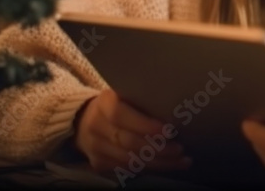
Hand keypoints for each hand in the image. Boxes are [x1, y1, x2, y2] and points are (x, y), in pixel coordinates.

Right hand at [74, 89, 190, 171]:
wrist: (83, 120)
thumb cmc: (117, 104)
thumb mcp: (125, 94)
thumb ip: (143, 100)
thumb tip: (176, 111)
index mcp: (104, 103)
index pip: (121, 116)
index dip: (145, 125)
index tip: (169, 131)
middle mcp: (96, 126)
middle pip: (128, 142)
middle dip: (158, 148)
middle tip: (180, 149)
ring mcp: (95, 147)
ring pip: (130, 159)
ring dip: (159, 163)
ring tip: (181, 161)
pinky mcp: (98, 163)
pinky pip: (127, 168)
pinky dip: (149, 168)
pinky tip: (167, 165)